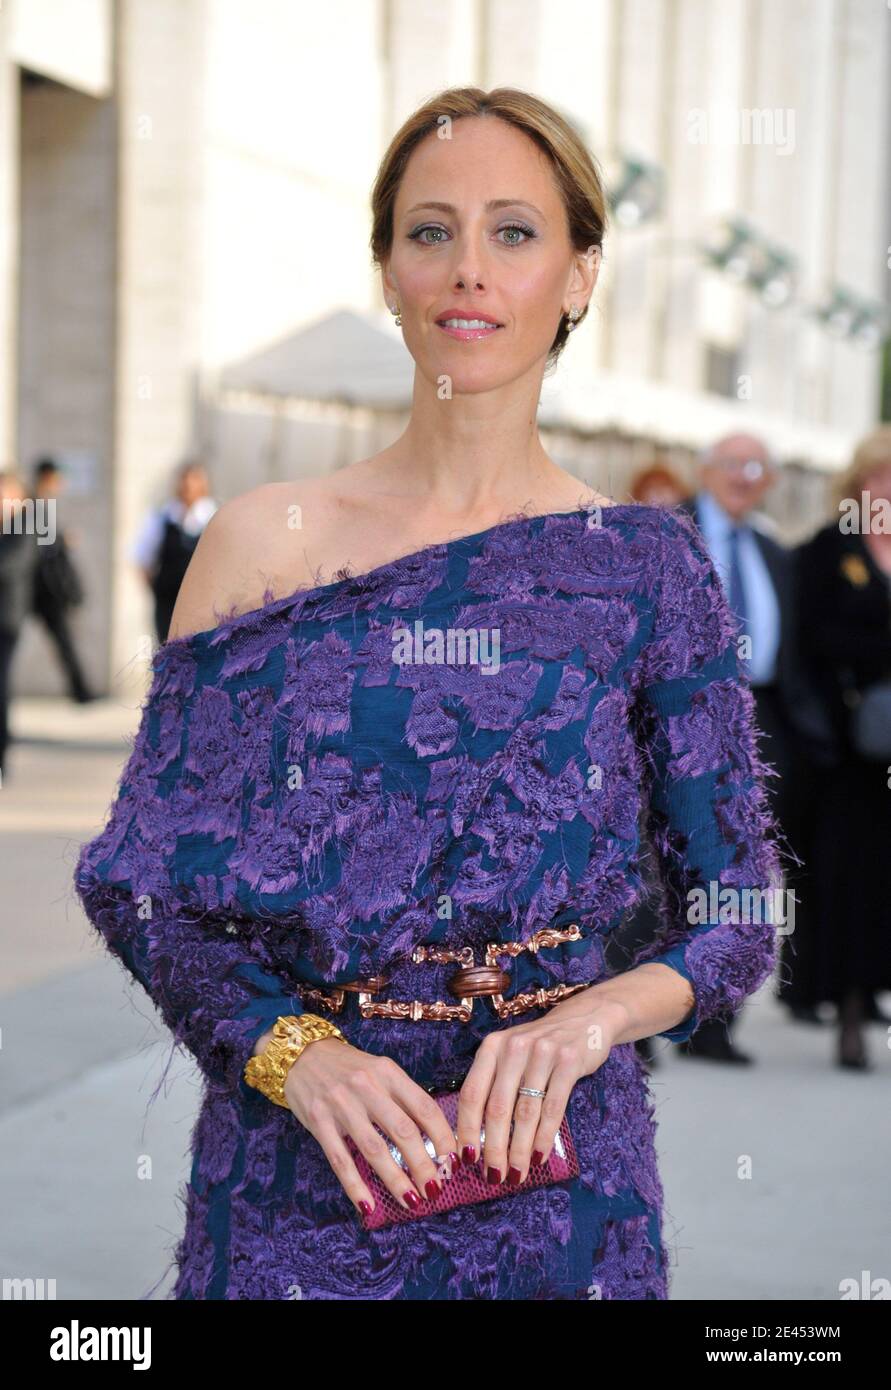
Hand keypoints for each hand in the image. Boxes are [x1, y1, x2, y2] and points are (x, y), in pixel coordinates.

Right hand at [282, 1037, 460, 1218]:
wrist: (300, 1055)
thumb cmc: (348, 1068)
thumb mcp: (379, 1070)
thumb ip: (401, 1098)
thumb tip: (432, 1137)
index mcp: (388, 1072)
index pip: (424, 1107)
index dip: (442, 1137)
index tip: (452, 1161)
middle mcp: (367, 1086)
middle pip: (403, 1131)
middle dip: (424, 1165)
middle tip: (436, 1189)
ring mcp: (341, 1104)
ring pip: (374, 1149)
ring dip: (396, 1180)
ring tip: (412, 1201)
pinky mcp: (318, 1122)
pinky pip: (340, 1160)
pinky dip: (356, 1186)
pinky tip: (368, 1206)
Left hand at [454, 991, 626, 1187]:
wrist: (585, 1019)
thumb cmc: (540, 1046)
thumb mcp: (512, 1055)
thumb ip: (495, 1085)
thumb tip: (479, 1138)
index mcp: (492, 1047)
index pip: (472, 1093)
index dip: (467, 1128)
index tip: (466, 1158)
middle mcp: (513, 1047)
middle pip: (497, 1107)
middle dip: (493, 1147)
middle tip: (493, 1175)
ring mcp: (542, 1053)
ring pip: (525, 1112)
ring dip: (519, 1148)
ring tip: (516, 1172)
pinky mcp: (569, 1062)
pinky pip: (553, 1108)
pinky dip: (545, 1136)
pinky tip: (539, 1156)